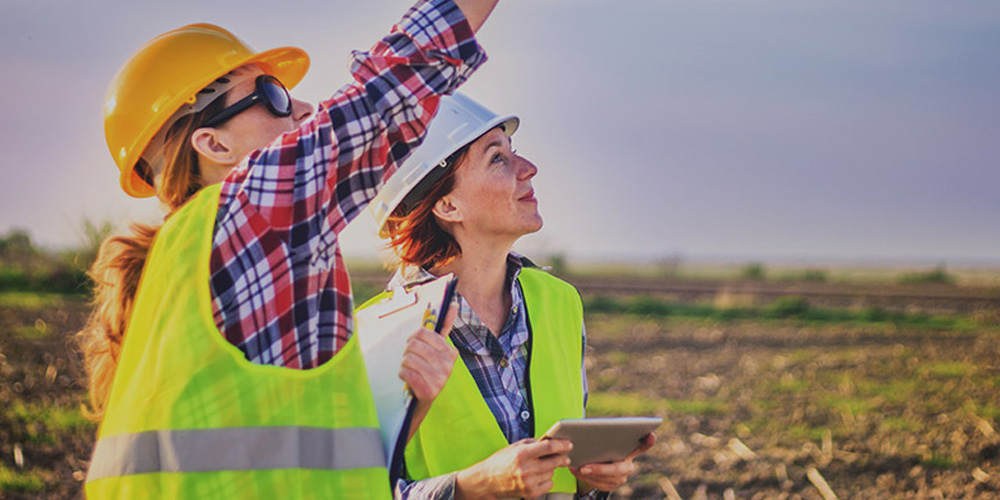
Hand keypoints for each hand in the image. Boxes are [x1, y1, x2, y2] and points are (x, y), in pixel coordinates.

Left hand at [398, 302, 458, 401]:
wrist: (422, 401)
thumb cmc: (427, 370)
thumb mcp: (436, 349)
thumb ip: (444, 326)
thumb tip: (453, 304)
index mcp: (451, 352)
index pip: (424, 333)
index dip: (413, 338)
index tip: (414, 345)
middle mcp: (449, 366)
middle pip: (414, 345)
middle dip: (407, 352)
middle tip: (410, 359)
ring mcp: (440, 380)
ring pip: (409, 359)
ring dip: (404, 364)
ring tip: (409, 370)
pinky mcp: (429, 392)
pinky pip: (407, 374)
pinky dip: (402, 374)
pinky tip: (406, 378)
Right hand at [456, 438, 572, 499]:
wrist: (487, 481)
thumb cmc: (501, 462)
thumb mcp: (515, 447)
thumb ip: (533, 443)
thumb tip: (551, 441)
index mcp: (521, 454)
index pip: (548, 447)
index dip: (561, 445)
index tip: (568, 444)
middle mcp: (525, 469)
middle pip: (554, 462)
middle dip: (562, 458)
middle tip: (565, 456)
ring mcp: (528, 482)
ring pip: (552, 473)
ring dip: (550, 469)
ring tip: (539, 466)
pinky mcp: (530, 493)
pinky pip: (549, 484)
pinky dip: (547, 480)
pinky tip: (538, 476)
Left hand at [570, 433, 655, 491]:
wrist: (596, 459)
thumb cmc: (600, 441)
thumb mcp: (602, 434)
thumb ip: (604, 430)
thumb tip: (594, 427)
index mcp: (630, 450)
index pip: (643, 445)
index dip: (648, 441)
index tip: (652, 434)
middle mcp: (628, 465)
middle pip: (617, 469)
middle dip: (600, 469)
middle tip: (584, 467)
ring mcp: (621, 478)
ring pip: (605, 480)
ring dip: (588, 475)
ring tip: (574, 467)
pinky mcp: (611, 486)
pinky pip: (598, 485)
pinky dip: (585, 478)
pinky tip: (575, 470)